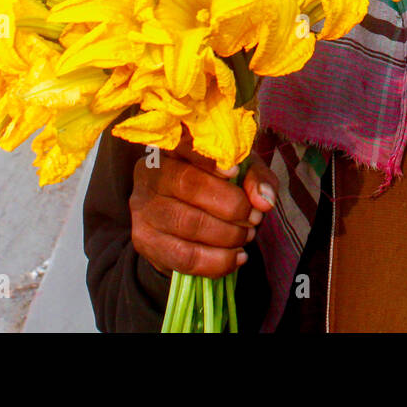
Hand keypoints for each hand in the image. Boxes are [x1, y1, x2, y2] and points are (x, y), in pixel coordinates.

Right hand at [129, 129, 277, 278]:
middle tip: (254, 217)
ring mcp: (143, 208)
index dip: (209, 159)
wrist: (182, 227)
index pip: (183, 145)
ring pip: (188, 223)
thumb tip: (263, 200)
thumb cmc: (215, 188)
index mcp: (173, 148)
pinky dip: (217, 261)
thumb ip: (255, 178)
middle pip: (189, 186)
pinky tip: (236, 258)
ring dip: (228, 235)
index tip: (235, 172)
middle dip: (231, 205)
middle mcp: (150, 174)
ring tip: (247, 236)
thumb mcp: (240, 172)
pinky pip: (184, 257)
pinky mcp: (144, 241)